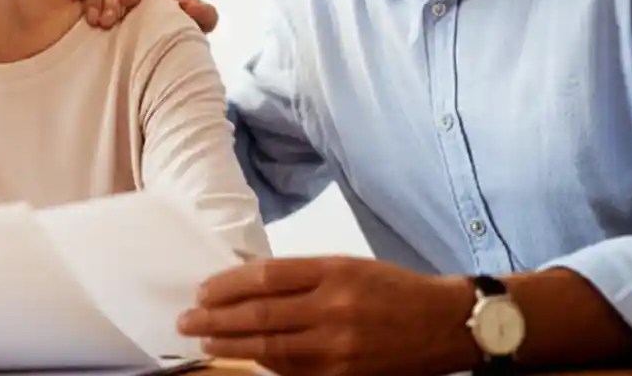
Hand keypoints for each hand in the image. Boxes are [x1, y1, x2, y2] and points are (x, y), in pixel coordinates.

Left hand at [177, 257, 476, 375]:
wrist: (443, 323)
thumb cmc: (392, 289)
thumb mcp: (347, 266)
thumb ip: (302, 275)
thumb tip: (249, 283)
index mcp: (334, 271)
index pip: (266, 277)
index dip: (228, 284)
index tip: (203, 290)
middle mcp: (334, 308)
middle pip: (261, 314)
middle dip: (216, 319)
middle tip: (188, 321)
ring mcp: (339, 347)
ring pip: (270, 347)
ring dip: (232, 345)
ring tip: (206, 342)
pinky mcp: (344, 375)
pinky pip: (292, 371)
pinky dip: (265, 363)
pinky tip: (245, 356)